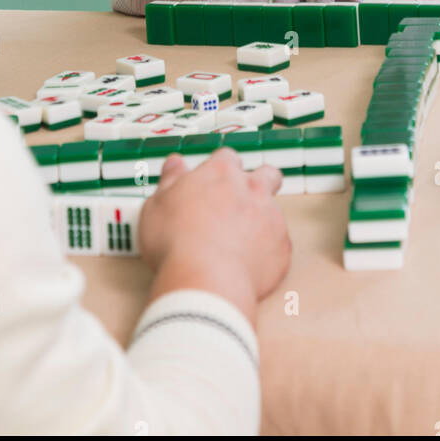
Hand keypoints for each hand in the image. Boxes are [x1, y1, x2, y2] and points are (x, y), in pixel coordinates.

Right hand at [138, 148, 290, 324]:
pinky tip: (245, 267)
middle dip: (258, 184)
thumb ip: (170, 180)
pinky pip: (278, 246)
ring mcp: (272, 218)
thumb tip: (175, 164)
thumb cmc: (174, 244)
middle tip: (239, 204)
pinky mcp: (282, 248)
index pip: (227, 158)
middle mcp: (252, 189)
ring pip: (274, 211)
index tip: (211, 185)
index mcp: (222, 173)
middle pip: (267, 174)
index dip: (219, 170)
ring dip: (260, 222)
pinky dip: (265, 254)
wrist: (204, 282)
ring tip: (236, 244)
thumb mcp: (157, 205)